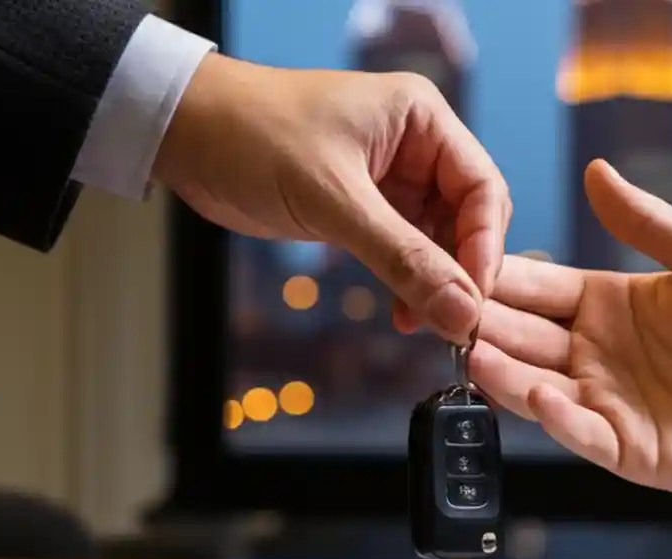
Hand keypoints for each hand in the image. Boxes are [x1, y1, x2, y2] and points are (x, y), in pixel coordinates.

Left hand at [152, 54, 510, 344]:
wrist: (185, 134)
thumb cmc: (253, 137)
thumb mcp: (333, 200)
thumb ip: (401, 257)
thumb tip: (461, 310)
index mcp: (421, 119)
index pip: (483, 188)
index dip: (486, 246)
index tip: (475, 299)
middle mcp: (414, 145)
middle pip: (468, 218)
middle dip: (461, 270)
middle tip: (455, 322)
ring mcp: (390, 178)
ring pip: (437, 240)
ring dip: (435, 284)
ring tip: (426, 324)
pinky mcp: (362, 206)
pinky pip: (403, 250)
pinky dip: (406, 282)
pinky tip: (402, 312)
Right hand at [470, 160, 671, 510]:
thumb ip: (650, 223)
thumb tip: (594, 169)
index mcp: (610, 302)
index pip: (537, 286)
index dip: (498, 276)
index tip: (456, 260)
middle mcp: (597, 352)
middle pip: (524, 335)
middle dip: (483, 322)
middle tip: (443, 309)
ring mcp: (607, 402)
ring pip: (537, 385)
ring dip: (504, 371)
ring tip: (472, 352)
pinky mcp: (627, 450)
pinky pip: (581, 433)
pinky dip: (555, 418)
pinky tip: (535, 395)